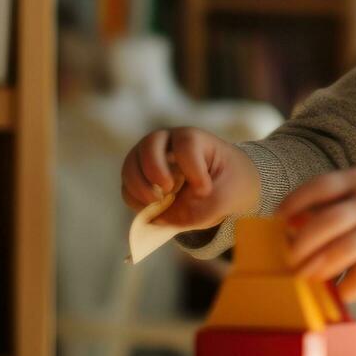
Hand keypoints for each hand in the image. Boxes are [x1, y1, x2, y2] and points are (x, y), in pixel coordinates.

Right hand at [120, 127, 261, 231]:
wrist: (222, 191)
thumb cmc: (228, 185)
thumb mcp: (228, 195)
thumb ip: (202, 206)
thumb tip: (161, 216)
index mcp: (194, 139)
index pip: (186, 145)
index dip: (193, 168)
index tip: (204, 189)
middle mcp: (167, 143)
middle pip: (149, 145)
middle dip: (155, 169)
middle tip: (169, 190)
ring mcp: (149, 160)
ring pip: (131, 165)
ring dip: (139, 187)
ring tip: (156, 204)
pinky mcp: (140, 179)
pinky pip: (127, 188)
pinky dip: (135, 201)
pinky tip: (152, 210)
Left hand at [277, 165, 355, 301]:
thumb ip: (335, 198)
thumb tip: (292, 222)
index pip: (321, 186)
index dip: (295, 202)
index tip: (278, 218)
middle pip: (328, 221)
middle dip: (302, 242)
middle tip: (288, 257)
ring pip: (343, 250)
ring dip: (318, 267)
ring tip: (304, 276)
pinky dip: (347, 286)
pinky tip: (337, 291)